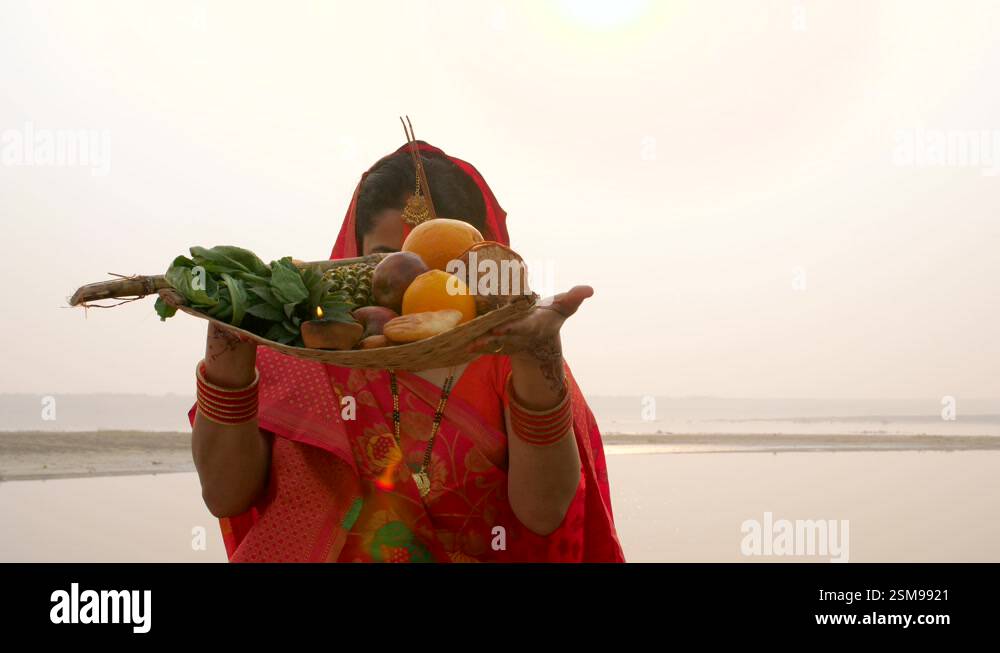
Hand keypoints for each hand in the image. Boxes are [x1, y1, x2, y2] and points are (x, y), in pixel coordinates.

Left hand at [467, 285, 593, 359]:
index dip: (511, 329)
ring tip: (465, 342)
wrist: (537, 341)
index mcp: (531, 326)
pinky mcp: (495, 344)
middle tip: (477, 339)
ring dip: (477, 343)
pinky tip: (457, 341)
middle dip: (491, 339)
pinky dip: (471, 343)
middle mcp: (516, 336)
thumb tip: (589, 289)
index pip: (521, 328)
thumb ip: (573, 298)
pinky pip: (481, 344)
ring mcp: (504, 342)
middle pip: (501, 338)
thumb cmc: (548, 318)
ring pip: (489, 344)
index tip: (499, 328)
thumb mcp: (562, 308)